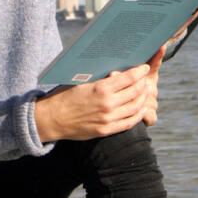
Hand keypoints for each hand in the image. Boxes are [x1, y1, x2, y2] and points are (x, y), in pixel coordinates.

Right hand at [35, 42, 165, 142]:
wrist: (51, 119)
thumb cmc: (64, 96)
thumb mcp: (81, 81)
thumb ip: (99, 77)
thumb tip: (116, 69)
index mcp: (100, 88)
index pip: (128, 78)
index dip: (139, 71)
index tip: (144, 67)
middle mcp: (107, 104)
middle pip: (135, 92)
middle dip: (143, 84)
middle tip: (146, 79)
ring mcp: (108, 119)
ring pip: (135, 107)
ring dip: (143, 98)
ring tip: (145, 92)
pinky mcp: (106, 130)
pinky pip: (129, 123)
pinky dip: (138, 115)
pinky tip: (141, 109)